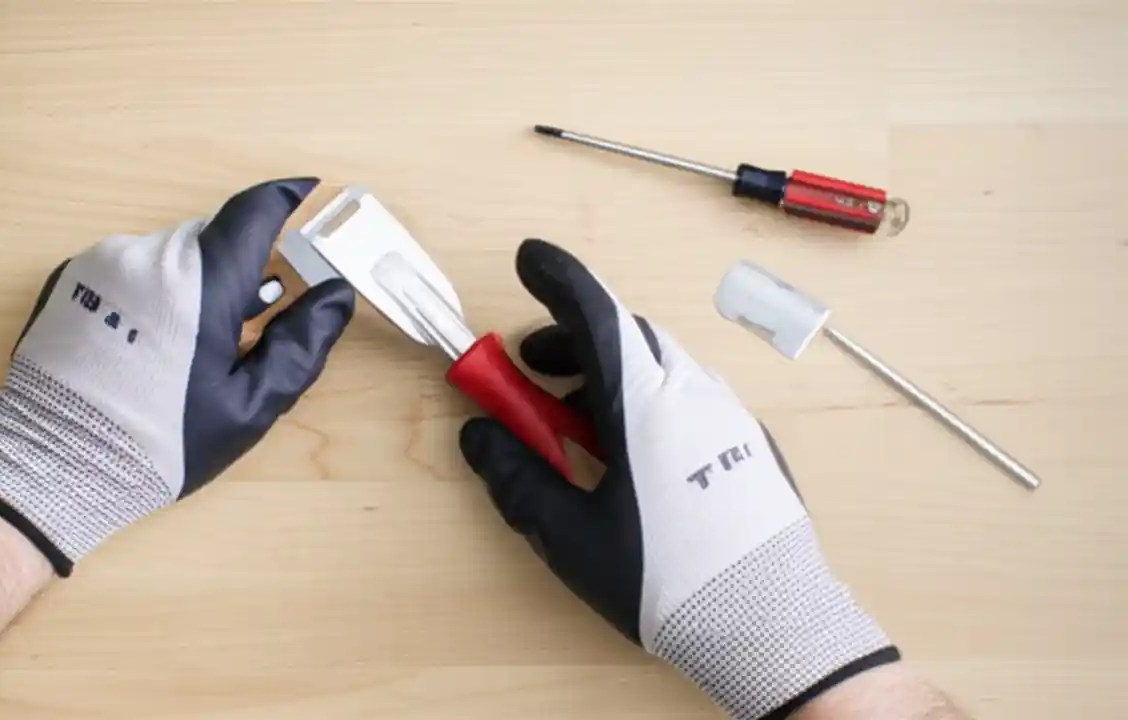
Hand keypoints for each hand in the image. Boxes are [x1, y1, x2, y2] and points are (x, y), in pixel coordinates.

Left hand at [0, 179, 354, 576]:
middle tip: (256, 312)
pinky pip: (129, 268)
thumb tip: (335, 294)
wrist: (51, 467)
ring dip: (194, 279)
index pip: (254, 210)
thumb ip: (302, 343)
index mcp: (199, 280)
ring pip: (169, 252)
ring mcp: (101, 263)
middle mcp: (147, 254)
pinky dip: (152, 290)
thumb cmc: (160, 443)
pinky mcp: (68, 280)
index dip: (287, 197)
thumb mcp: (249, 406)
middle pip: (213, 236)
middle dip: (241, 263)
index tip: (308, 192)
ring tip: (194, 341)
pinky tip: (148, 343)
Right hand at [459, 240, 896, 719]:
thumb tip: (478, 435)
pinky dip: (648, 399)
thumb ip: (517, 479)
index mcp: (645, 403)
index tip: (527, 260)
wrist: (770, 624)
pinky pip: (689, 396)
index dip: (555, 279)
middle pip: (624, 336)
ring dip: (609, 374)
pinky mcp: (749, 443)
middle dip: (571, 340)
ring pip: (659, 366)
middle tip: (532, 373)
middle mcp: (691, 392)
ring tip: (577, 424)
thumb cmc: (664, 579)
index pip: (595, 312)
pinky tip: (635, 455)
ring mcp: (728, 415)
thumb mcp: (570, 536)